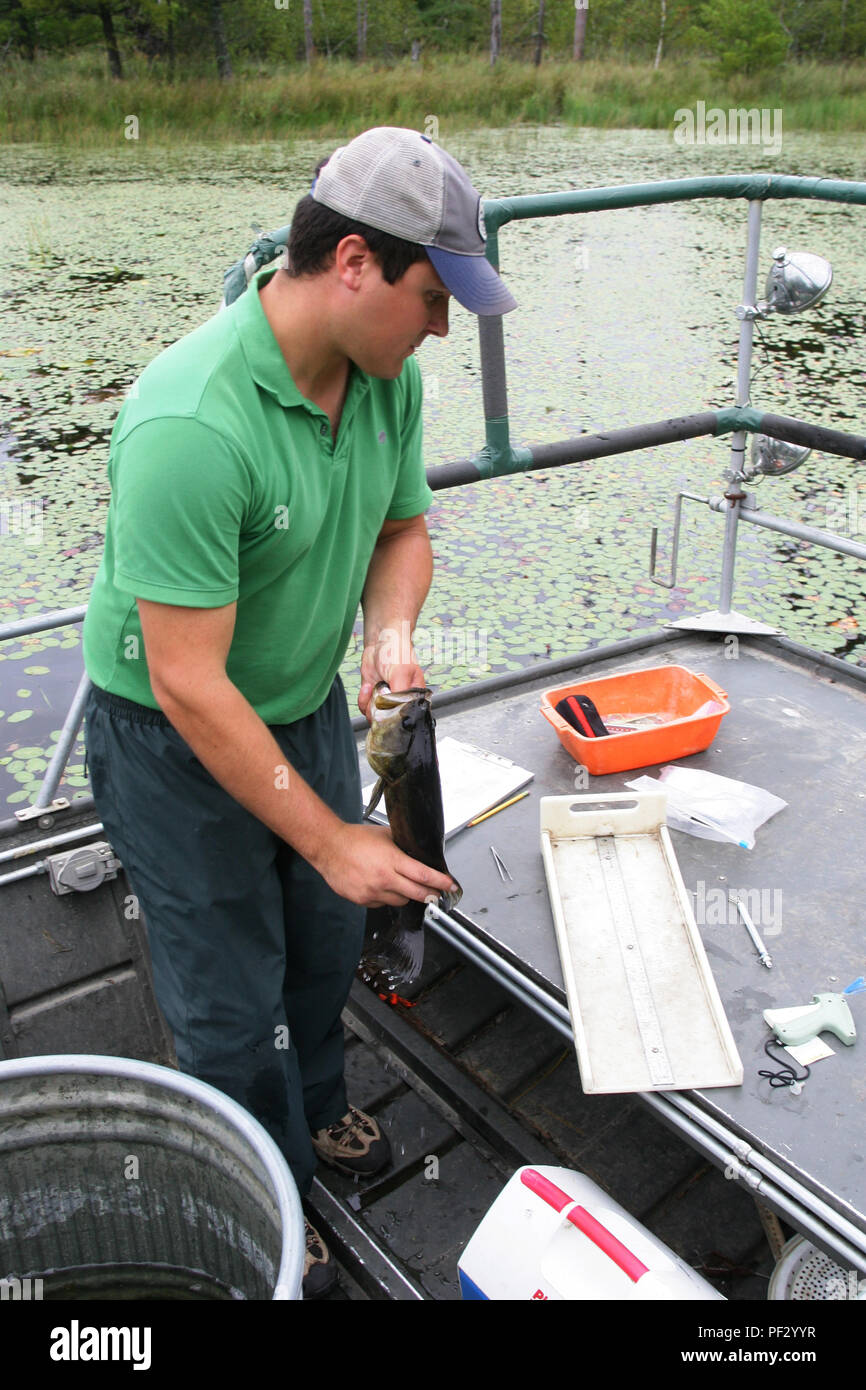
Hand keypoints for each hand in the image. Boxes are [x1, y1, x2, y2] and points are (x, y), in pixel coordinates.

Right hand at [314, 822, 456, 907]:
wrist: (328, 847)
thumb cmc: (355, 839)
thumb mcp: (385, 835)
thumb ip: (403, 845)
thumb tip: (421, 852)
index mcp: (392, 860)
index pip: (424, 875)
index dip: (441, 882)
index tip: (451, 886)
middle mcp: (384, 878)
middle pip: (417, 894)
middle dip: (431, 894)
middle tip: (437, 893)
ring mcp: (373, 892)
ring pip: (401, 901)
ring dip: (406, 895)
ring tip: (401, 883)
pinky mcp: (363, 900)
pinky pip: (383, 903)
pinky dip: (386, 897)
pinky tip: (380, 885)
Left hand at [358, 633, 425, 721]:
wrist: (379, 640)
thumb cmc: (397, 652)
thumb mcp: (401, 674)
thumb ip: (399, 696)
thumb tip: (393, 715)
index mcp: (414, 697)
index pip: (408, 718)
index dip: (396, 719)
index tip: (388, 710)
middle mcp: (401, 701)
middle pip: (390, 721)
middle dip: (380, 710)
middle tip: (380, 694)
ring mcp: (386, 699)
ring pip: (376, 716)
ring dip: (370, 703)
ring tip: (374, 687)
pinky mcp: (373, 695)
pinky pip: (366, 707)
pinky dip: (363, 699)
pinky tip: (368, 687)